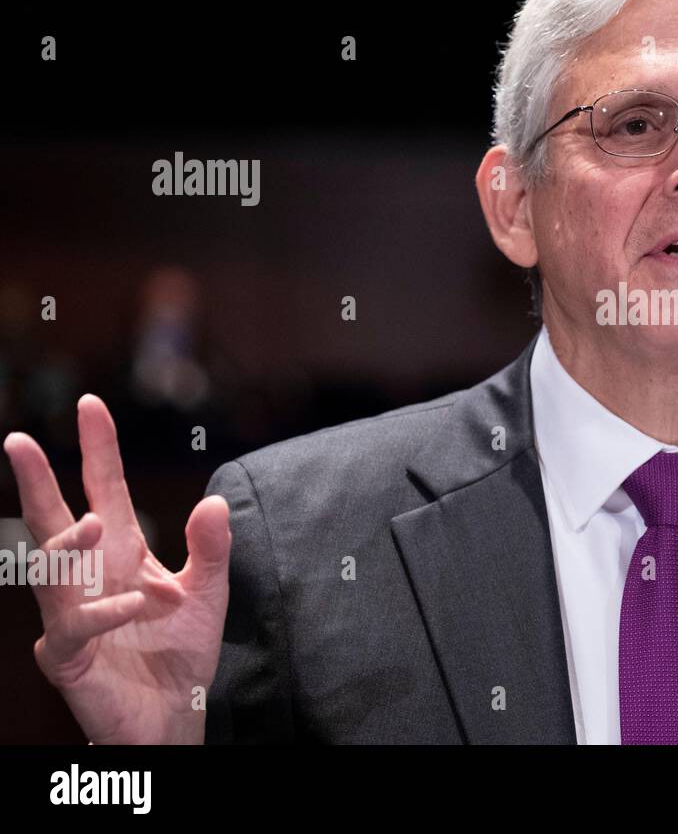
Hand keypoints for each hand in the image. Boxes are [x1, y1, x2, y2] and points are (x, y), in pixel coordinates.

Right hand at [4, 395, 230, 743]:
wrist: (174, 716)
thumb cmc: (181, 651)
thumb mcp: (208, 591)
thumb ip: (212, 548)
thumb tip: (215, 501)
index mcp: (123, 552)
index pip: (106, 489)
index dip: (99, 449)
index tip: (91, 404)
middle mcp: (91, 576)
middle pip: (55, 520)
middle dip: (38, 481)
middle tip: (19, 440)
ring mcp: (72, 613)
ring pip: (50, 570)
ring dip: (68, 543)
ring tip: (94, 521)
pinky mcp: (68, 654)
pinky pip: (77, 625)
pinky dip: (107, 610)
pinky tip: (139, 601)